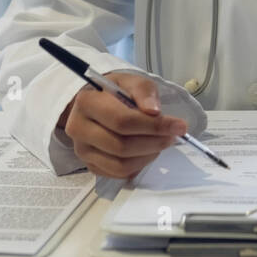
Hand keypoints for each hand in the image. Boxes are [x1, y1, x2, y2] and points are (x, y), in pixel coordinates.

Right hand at [58, 72, 187, 180]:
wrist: (98, 103)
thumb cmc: (116, 91)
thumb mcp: (132, 81)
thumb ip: (144, 92)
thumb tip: (154, 112)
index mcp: (86, 102)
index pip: (122, 121)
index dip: (153, 126)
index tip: (179, 126)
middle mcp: (78, 128)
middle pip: (121, 146)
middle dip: (153, 142)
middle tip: (172, 136)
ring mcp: (82, 150)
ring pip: (120, 164)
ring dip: (148, 156)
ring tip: (160, 143)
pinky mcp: (89, 165)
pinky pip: (117, 174)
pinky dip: (138, 165)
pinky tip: (147, 152)